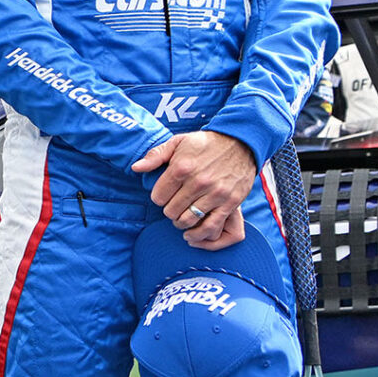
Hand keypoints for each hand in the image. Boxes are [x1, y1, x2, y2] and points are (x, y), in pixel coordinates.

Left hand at [133, 130, 256, 249]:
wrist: (241, 142)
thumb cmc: (205, 143)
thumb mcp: (178, 142)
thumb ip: (155, 156)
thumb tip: (136, 168)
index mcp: (181, 168)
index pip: (158, 197)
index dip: (158, 198)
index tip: (164, 194)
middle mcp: (198, 182)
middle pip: (171, 211)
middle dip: (169, 210)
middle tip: (173, 206)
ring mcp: (216, 194)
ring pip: (188, 221)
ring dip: (181, 222)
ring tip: (182, 216)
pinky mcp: (231, 202)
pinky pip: (211, 226)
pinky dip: (199, 234)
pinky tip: (192, 232)